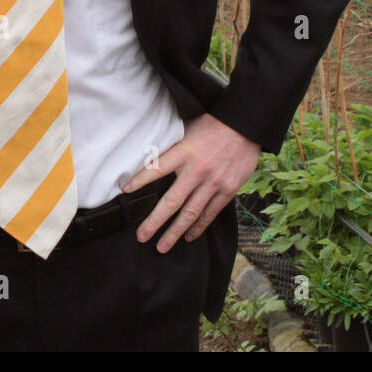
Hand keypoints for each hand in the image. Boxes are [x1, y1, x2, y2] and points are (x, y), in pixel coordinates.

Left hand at [123, 113, 260, 252]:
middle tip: (141, 236)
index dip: (140, 180)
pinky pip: (210, 213)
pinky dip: (199, 227)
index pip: (157, 168)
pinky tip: (189, 236)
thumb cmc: (213, 125)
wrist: (246, 125)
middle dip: (155, 222)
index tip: (126, 191)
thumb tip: (153, 155)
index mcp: (185, 151)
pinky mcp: (228, 189)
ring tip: (162, 246)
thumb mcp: (188, 129)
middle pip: (172, 201)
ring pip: (191, 213)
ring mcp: (214, 182)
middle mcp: (198, 170)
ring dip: (175, 232)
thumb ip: (174, 146)